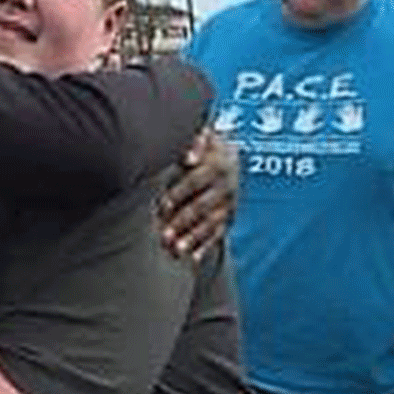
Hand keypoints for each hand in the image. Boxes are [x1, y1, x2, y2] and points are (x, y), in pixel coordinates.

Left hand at [158, 128, 237, 261]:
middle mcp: (226, 185)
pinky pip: (218, 234)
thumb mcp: (204, 136)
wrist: (230, 152)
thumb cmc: (205, 144)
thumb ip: (196, 141)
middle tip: (165, 235)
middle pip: (203, 206)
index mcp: (218, 163)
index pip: (197, 180)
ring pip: (211, 224)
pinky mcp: (228, 216)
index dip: (180, 193)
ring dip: (193, 238)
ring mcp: (228, 203)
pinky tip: (193, 258)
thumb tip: (190, 157)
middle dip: (183, 222)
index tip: (162, 205)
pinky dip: (205, 246)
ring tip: (176, 250)